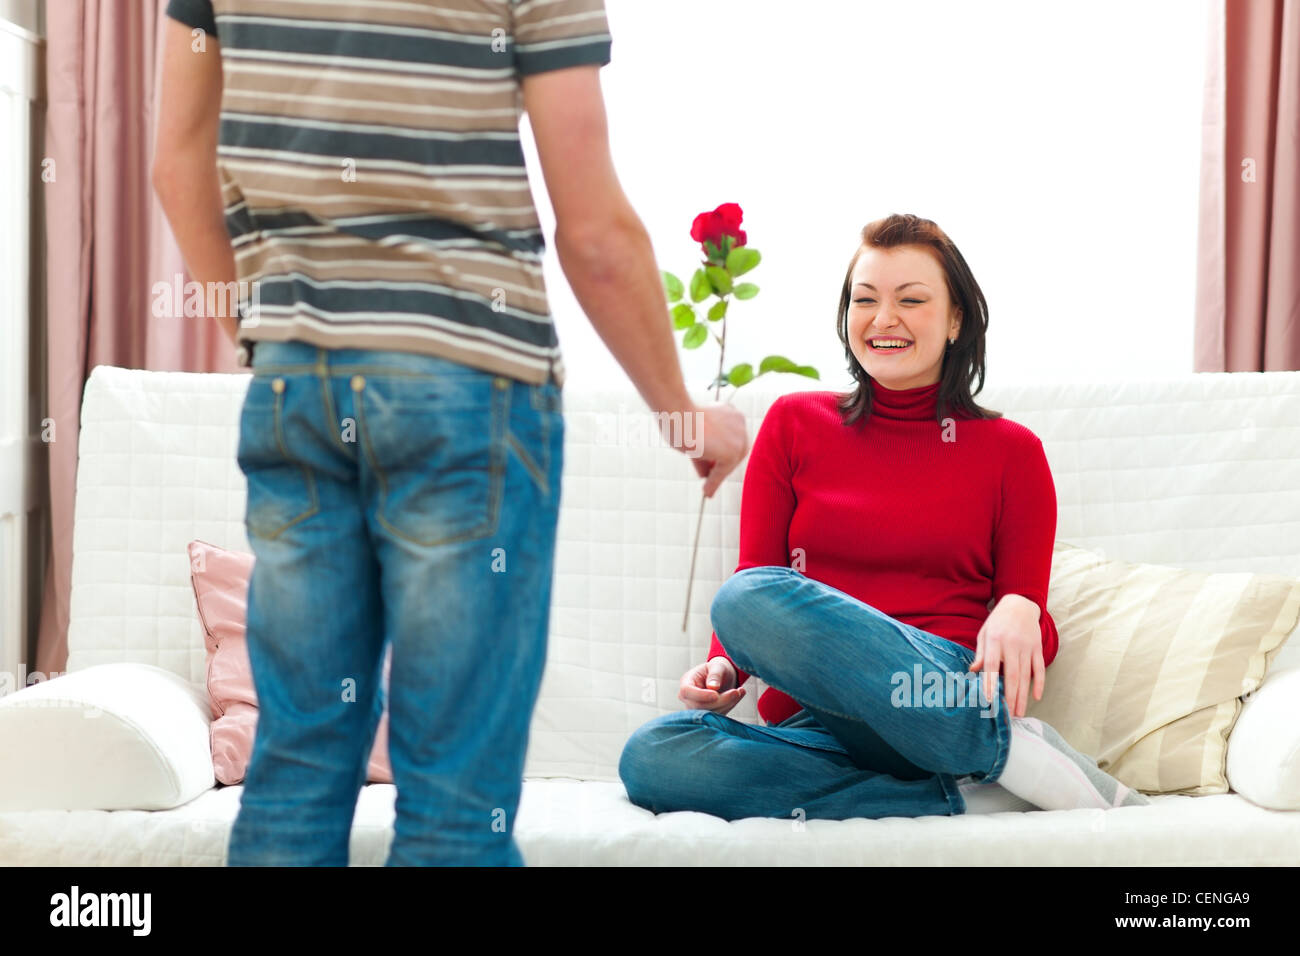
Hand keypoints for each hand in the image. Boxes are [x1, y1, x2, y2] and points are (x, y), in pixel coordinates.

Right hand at [673, 403, 747, 498]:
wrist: (678, 414)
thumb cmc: (680, 418)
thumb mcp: (695, 433)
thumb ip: (705, 450)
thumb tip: (706, 473)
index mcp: (730, 413)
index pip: (729, 438)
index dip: (719, 454)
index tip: (712, 466)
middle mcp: (739, 422)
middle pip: (733, 451)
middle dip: (720, 465)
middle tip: (708, 478)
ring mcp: (739, 437)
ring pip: (728, 462)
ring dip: (717, 475)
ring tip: (707, 489)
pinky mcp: (733, 451)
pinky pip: (723, 471)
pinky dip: (714, 482)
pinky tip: (707, 491)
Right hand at [679, 657, 744, 714]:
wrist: (723, 676)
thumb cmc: (717, 668)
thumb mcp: (717, 666)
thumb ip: (715, 675)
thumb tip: (713, 687)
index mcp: (687, 682)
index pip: (687, 692)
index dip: (701, 695)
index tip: (716, 694)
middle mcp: (689, 698)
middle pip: (699, 706)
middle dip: (720, 701)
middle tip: (736, 692)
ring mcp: (697, 708)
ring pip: (710, 714)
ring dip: (727, 704)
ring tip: (739, 691)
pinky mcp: (707, 715)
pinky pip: (718, 716)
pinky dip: (730, 706)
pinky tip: (738, 696)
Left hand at [968, 595, 1044, 717]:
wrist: (1020, 604)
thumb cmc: (998, 622)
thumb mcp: (984, 633)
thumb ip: (980, 652)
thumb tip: (973, 670)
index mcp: (995, 640)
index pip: (992, 665)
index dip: (990, 682)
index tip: (989, 700)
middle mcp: (1012, 644)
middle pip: (1011, 674)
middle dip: (1010, 696)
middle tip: (1009, 715)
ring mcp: (1027, 646)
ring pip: (1025, 675)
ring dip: (1023, 695)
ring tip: (1020, 712)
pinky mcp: (1037, 648)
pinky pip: (1039, 668)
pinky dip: (1039, 683)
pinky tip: (1036, 697)